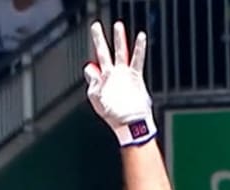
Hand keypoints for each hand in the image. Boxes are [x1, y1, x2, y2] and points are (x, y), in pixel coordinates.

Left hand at [84, 20, 155, 146]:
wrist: (130, 123)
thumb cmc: (114, 116)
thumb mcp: (97, 100)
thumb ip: (92, 83)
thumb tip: (89, 68)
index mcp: (101, 82)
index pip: (92, 69)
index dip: (90, 69)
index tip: (92, 69)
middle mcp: (112, 75)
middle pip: (104, 53)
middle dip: (99, 39)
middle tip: (95, 26)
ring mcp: (123, 75)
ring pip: (121, 52)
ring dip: (119, 39)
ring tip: (117, 25)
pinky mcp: (135, 76)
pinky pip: (137, 60)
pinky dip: (139, 48)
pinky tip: (140, 37)